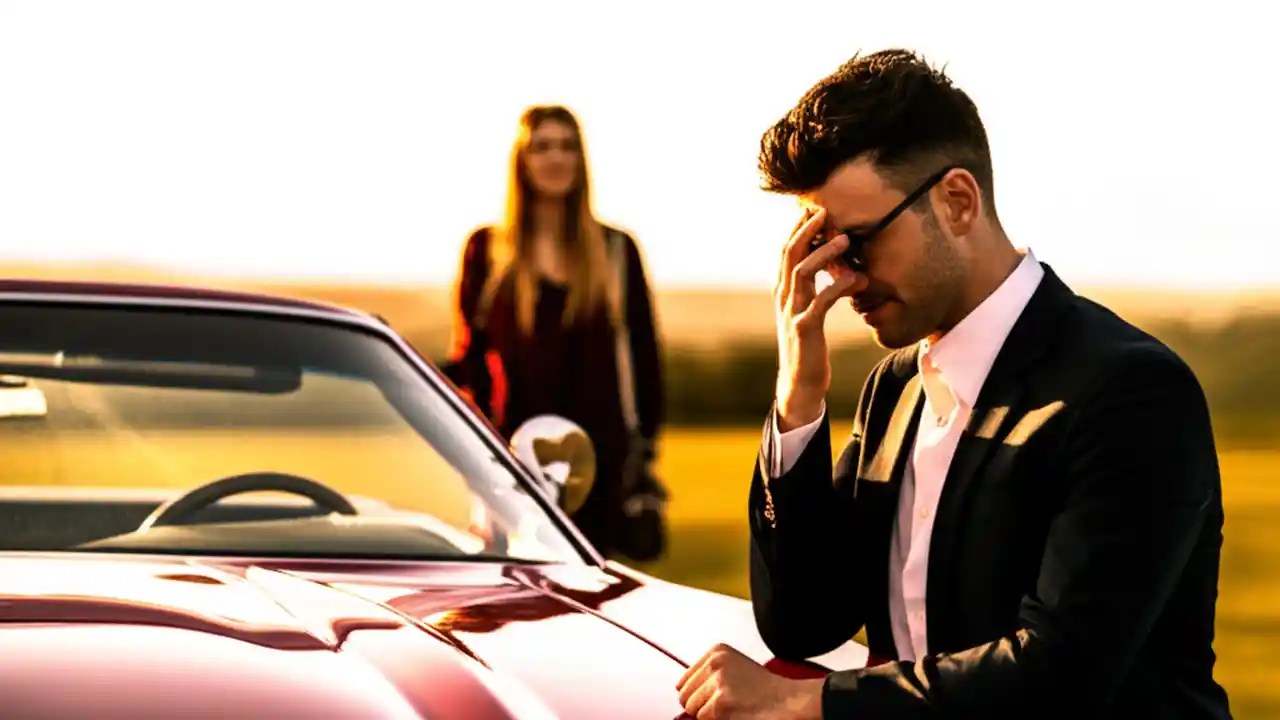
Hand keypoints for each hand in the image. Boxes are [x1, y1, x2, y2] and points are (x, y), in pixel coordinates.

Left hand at [677, 643, 823, 718]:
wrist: (788, 701)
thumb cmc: (766, 689)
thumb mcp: (734, 669)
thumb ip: (709, 675)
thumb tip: (683, 693)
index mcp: (717, 651)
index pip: (684, 679)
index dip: (696, 693)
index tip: (709, 696)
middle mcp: (715, 663)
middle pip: (684, 694)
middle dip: (700, 704)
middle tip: (723, 705)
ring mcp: (718, 682)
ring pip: (692, 709)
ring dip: (708, 713)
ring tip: (731, 707)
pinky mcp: (721, 702)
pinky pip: (703, 719)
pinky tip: (735, 713)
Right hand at [774, 208, 866, 430]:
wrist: (799, 385)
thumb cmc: (807, 348)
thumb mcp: (807, 314)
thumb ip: (815, 292)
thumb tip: (838, 270)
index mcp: (784, 292)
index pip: (786, 252)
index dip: (798, 229)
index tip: (813, 209)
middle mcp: (784, 298)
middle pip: (789, 255)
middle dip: (805, 230)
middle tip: (824, 210)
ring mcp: (792, 312)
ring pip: (802, 272)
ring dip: (823, 252)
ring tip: (844, 239)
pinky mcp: (805, 329)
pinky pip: (821, 302)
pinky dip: (838, 287)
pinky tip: (856, 279)